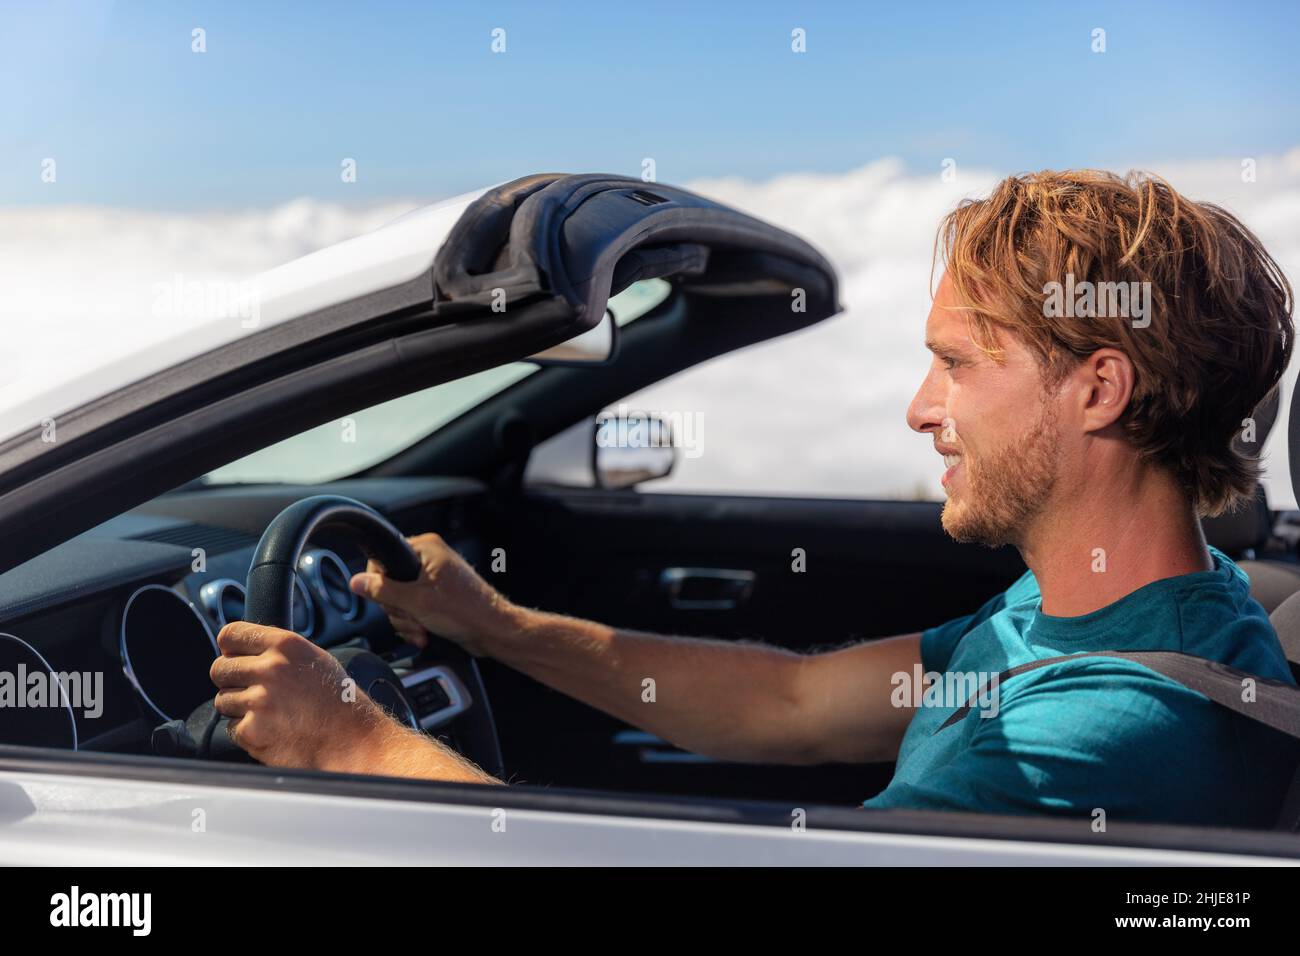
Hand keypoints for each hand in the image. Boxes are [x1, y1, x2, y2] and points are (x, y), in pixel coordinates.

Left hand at [210, 622, 390, 770]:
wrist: (352, 741)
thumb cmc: (338, 701)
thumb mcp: (314, 658)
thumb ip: (279, 651)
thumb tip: (245, 650)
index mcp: (286, 645)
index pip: (230, 634)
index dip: (230, 648)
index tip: (235, 657)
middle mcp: (270, 669)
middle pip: (219, 668)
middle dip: (231, 680)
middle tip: (253, 690)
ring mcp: (258, 701)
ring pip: (223, 699)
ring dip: (239, 707)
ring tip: (271, 712)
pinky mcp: (252, 731)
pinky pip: (231, 727)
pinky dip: (248, 730)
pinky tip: (273, 729)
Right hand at [348, 532, 518, 656]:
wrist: (492, 631)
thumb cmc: (464, 611)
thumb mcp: (416, 602)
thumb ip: (383, 591)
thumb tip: (356, 581)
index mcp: (426, 547)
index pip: (383, 558)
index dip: (380, 584)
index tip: (388, 600)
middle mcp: (430, 558)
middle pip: (390, 583)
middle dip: (398, 609)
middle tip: (413, 618)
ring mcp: (434, 578)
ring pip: (400, 599)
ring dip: (407, 620)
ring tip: (421, 629)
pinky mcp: (437, 596)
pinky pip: (413, 608)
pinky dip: (415, 623)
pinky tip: (424, 633)